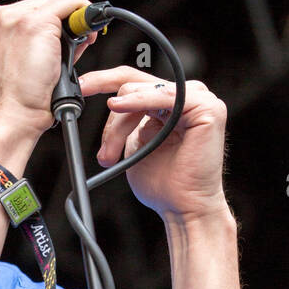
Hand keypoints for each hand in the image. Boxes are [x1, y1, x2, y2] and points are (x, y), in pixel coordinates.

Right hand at [0, 0, 97, 142]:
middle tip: (73, 46)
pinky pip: (70, 2)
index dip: (50, 21)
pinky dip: (83, 14)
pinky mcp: (35, 22)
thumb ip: (31, 39)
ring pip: (58, 0)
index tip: (60, 37)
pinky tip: (87, 34)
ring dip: (73, 21)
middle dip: (63, 22)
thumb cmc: (13, 99)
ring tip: (75, 48)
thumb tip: (67, 26)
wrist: (12, 118)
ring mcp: (13, 16)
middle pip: (43, 2)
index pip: (27, 7)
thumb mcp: (14, 61)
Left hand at [78, 68, 229, 221]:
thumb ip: (126, 120)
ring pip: (141, 92)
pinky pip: (164, 96)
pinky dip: (138, 101)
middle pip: (133, 87)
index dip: (105, 81)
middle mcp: (185, 96)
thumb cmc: (163, 184)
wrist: (183, 208)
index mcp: (169, 103)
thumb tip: (107, 102)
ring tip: (111, 155)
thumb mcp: (134, 144)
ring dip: (120, 123)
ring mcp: (198, 99)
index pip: (134, 82)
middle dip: (111, 120)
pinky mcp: (207, 108)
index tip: (81, 87)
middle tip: (103, 152)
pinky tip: (118, 106)